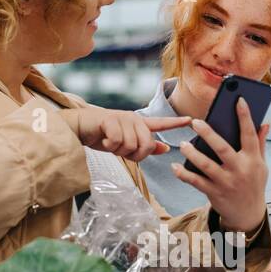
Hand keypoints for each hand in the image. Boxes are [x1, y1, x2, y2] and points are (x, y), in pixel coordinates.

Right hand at [64, 107, 189, 163]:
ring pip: (132, 145)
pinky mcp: (111, 119)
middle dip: (135, 154)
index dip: (176, 123)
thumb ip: (144, 147)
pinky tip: (104, 139)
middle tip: (121, 150)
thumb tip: (165, 149)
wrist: (79, 128)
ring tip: (110, 142)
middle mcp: (134, 118)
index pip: (161, 123)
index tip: (191, 120)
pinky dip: (110, 146)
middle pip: (146, 144)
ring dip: (119, 150)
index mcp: (138, 124)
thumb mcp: (124, 144)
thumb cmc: (101, 136)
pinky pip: (118, 141)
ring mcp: (123, 117)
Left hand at [172, 97, 268, 232]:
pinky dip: (184, 175)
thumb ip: (260, 144)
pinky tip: (175, 167)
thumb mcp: (261, 166)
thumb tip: (265, 123)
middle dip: (209, 134)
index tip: (239, 100)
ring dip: (192, 154)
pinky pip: (196, 182)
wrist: (248, 214)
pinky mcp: (214, 193)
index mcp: (252, 160)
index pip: (249, 134)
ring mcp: (226, 182)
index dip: (245, 117)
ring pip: (206, 165)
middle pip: (223, 148)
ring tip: (183, 144)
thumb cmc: (254, 185)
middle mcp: (240, 170)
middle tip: (195, 122)